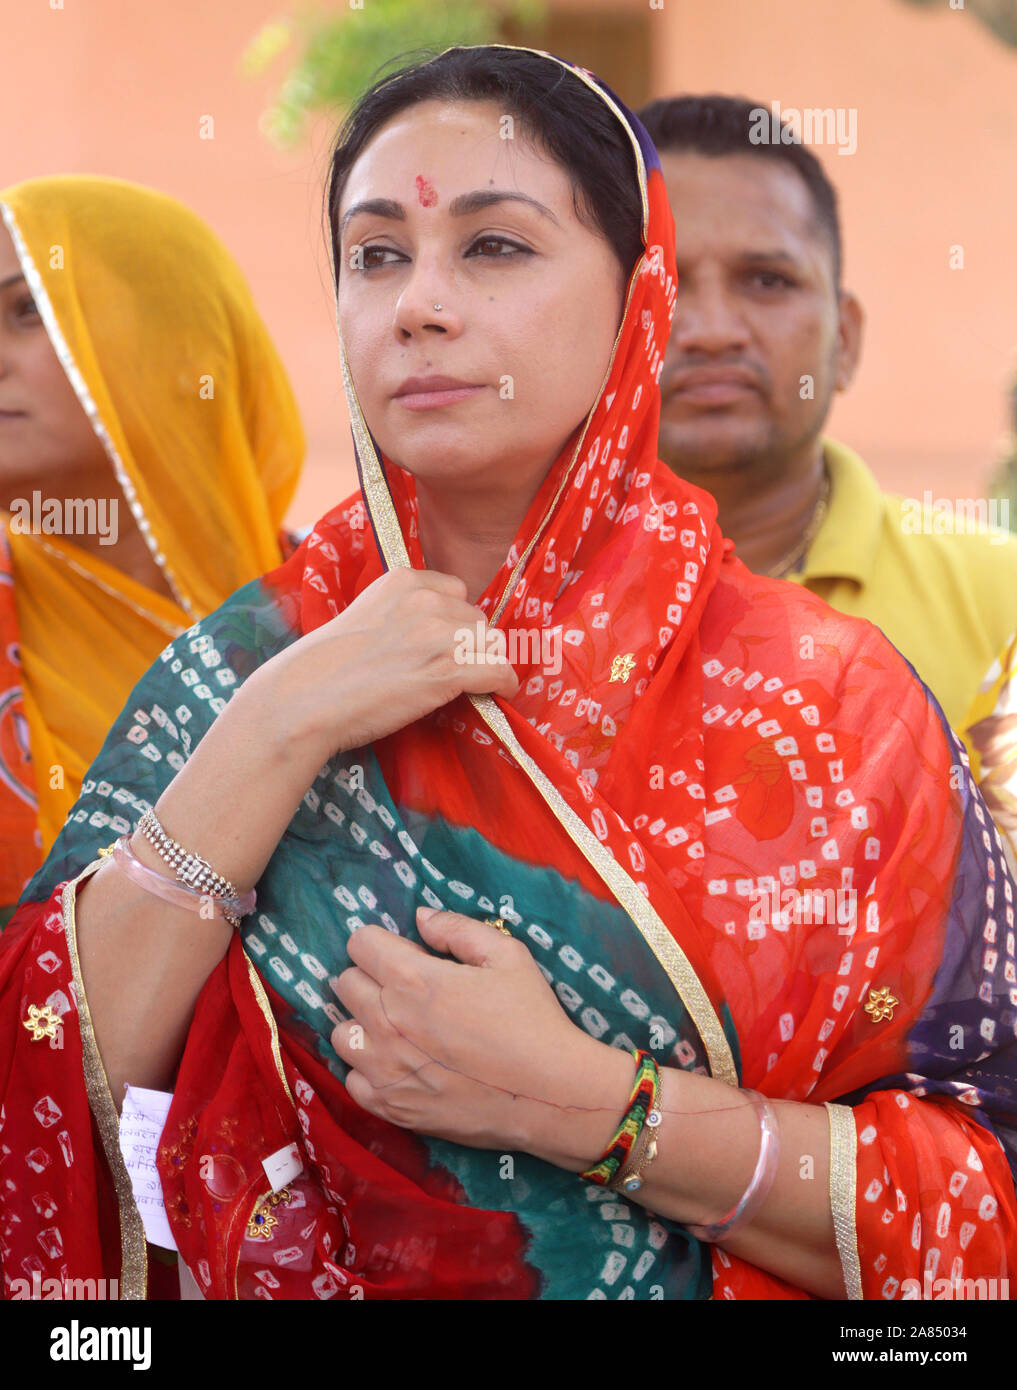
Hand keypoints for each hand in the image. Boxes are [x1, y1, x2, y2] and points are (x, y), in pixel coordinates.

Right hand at [248, 567, 518, 756]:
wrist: (305, 699)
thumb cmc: (324, 668)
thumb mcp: (364, 617)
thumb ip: (400, 615)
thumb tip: (430, 636)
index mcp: (403, 581)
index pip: (457, 592)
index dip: (457, 620)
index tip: (450, 641)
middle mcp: (425, 601)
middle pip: (478, 619)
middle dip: (472, 644)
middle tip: (458, 669)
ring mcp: (438, 634)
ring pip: (493, 645)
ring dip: (488, 664)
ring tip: (478, 683)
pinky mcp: (447, 671)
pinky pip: (499, 671)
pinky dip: (504, 683)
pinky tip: (499, 693)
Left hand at [329, 907, 631, 1164]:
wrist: (550, 1093)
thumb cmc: (531, 1018)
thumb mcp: (507, 955)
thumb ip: (456, 928)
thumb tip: (420, 917)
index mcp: (410, 979)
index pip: (359, 943)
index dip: (381, 942)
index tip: (403, 953)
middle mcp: (386, 1021)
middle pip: (345, 984)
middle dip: (369, 977)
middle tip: (404, 989)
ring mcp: (383, 1068)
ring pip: (341, 1033)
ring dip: (362, 1024)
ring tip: (395, 1028)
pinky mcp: (390, 1107)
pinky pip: (352, 1080)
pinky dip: (368, 1070)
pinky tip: (398, 1065)